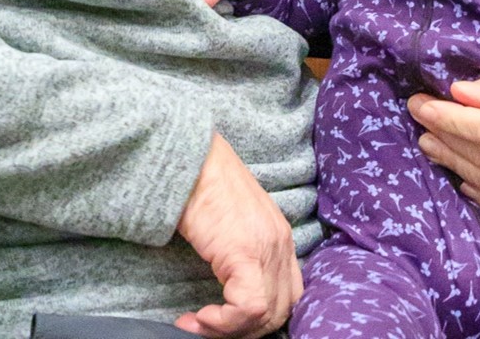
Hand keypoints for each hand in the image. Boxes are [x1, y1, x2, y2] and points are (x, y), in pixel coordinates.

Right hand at [174, 133, 302, 337]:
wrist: (190, 158)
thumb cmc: (200, 185)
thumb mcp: (231, 223)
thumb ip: (241, 251)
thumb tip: (228, 291)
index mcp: (279, 237)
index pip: (289, 296)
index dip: (259, 318)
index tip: (223, 320)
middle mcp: (281, 243)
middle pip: (281, 311)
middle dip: (243, 330)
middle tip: (208, 327)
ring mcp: (268, 248)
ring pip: (266, 315)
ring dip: (229, 329)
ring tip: (197, 324)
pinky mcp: (247, 252)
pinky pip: (249, 307)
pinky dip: (223, 322)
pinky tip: (199, 317)